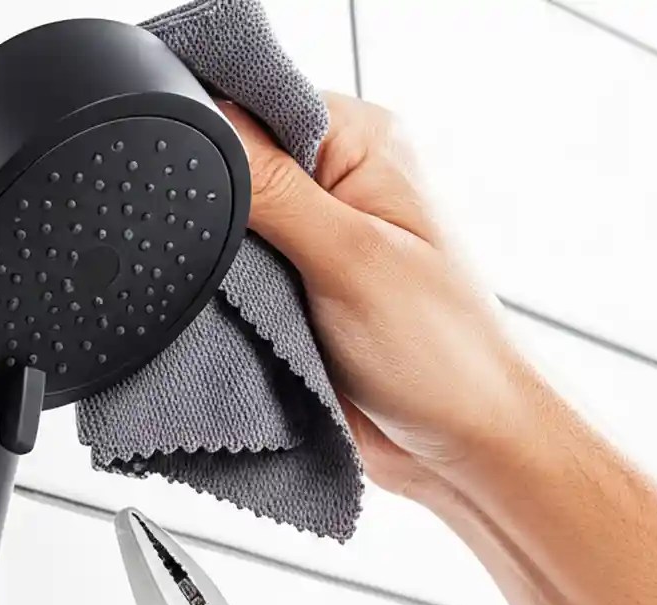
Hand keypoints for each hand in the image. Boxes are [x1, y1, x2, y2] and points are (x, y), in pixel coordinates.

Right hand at [219, 94, 542, 501]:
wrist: (459, 449)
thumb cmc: (443, 353)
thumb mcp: (350, 259)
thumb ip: (274, 191)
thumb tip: (206, 127)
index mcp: (363, 144)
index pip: (261, 102)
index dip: (219, 137)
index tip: (197, 180)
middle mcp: (337, 182)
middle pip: (233, 166)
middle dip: (214, 208)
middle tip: (233, 258)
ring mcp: (311, 238)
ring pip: (224, 227)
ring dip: (216, 262)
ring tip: (242, 299)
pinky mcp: (291, 289)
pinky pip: (229, 277)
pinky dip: (218, 296)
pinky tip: (228, 317)